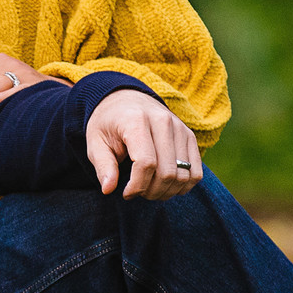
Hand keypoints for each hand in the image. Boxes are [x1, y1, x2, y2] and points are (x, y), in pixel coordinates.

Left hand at [85, 89, 203, 201]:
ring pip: (183, 175)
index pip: (146, 163)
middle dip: (151, 192)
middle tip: (138, 193)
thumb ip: (103, 165)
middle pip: (167, 172)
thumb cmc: (109, 124)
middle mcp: (163, 121)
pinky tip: (166, 186)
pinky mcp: (189, 136)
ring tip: (150, 189)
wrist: (126, 100)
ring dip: (167, 192)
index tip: (126, 193)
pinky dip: (183, 186)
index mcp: (136, 120)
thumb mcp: (96, 142)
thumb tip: (108, 189)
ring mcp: (180, 128)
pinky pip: (196, 172)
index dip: (137, 186)